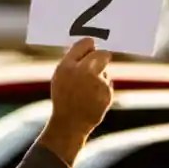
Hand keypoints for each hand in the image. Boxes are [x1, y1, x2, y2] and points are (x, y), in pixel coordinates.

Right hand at [38, 38, 112, 164]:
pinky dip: (102, 90)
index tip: (92, 46)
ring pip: (105, 71)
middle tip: (101, 59)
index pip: (85, 43)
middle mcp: (83, 72)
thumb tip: (91, 46)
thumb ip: (73, 61)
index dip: (90, 45)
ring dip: (100, 77)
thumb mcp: (61, 77)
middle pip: (102, 54)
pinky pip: (107, 84)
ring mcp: (97, 83)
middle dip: (102, 57)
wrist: (70, 124)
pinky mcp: (106, 93)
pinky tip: (92, 99)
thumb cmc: (63, 98)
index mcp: (67, 66)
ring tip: (87, 91)